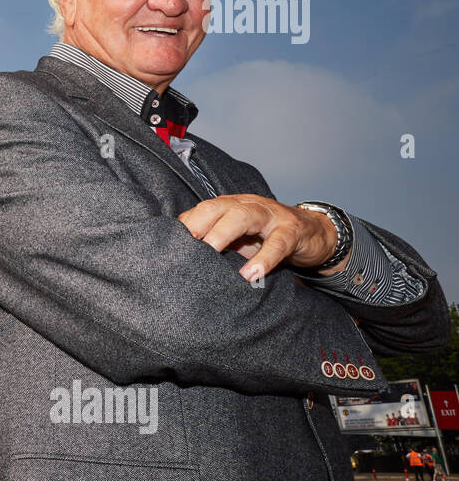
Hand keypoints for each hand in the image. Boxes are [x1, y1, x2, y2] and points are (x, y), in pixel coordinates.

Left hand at [177, 194, 342, 281]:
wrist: (314, 234)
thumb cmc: (267, 237)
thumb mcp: (239, 238)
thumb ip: (215, 241)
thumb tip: (180, 258)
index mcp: (230, 206)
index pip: (200, 210)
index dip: (184, 225)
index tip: (166, 244)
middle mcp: (247, 205)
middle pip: (216, 207)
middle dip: (196, 224)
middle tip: (182, 246)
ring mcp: (271, 215)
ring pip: (243, 216)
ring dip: (222, 233)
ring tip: (209, 252)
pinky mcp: (293, 230)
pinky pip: (278, 243)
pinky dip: (263, 259)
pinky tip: (251, 275)